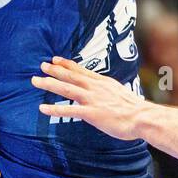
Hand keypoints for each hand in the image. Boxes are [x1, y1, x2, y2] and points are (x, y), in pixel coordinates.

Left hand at [32, 57, 147, 139]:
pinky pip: (69, 110)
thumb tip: (101, 92)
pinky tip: (42, 108)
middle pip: (70, 75)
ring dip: (50, 83)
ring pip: (66, 88)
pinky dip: (54, 109)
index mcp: (102, 82)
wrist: (143, 117)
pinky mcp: (91, 113)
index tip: (55, 59)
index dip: (66, 64)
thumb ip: (107, 91)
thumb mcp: (119, 93)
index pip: (81, 70)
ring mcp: (92, 99)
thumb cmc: (134, 109)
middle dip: (54, 70)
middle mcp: (95, 88)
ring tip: (35, 80)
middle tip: (41, 65)